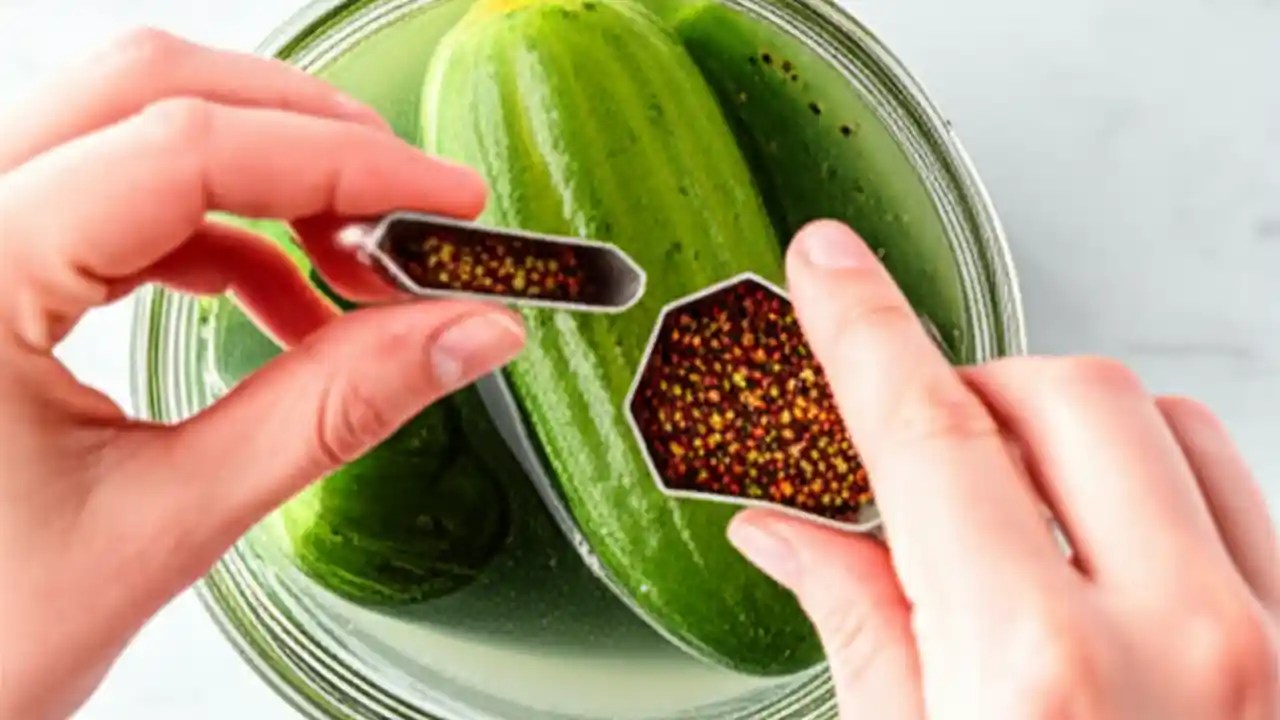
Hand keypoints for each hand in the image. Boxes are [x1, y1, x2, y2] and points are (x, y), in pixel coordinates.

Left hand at [0, 30, 524, 719]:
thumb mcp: (165, 521)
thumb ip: (330, 411)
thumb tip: (465, 334)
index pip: (184, 153)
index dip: (341, 164)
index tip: (445, 201)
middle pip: (147, 91)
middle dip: (301, 134)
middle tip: (410, 204)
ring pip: (129, 128)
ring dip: (263, 180)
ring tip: (355, 267)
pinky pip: (114, 197)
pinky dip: (217, 231)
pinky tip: (283, 300)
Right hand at [729, 221, 1279, 718]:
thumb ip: (860, 632)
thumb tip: (792, 532)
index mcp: (1032, 672)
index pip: (929, 439)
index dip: (866, 331)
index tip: (831, 268)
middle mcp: (1177, 639)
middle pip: (1069, 393)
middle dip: (980, 390)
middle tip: (931, 447)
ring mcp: (1268, 642)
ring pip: (1173, 423)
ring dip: (1076, 431)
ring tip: (1022, 503)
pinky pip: (1245, 495)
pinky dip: (1162, 482)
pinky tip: (1109, 543)